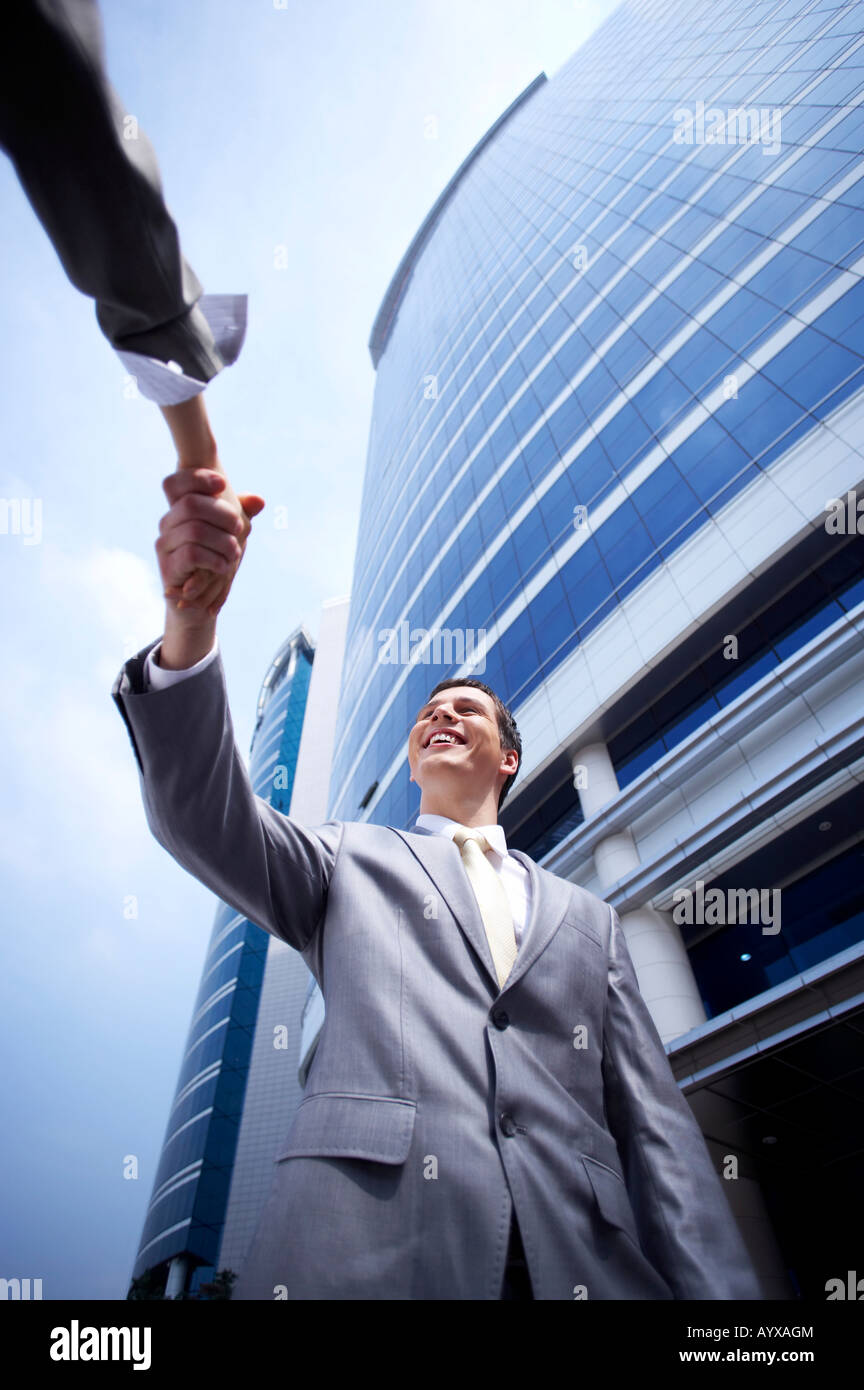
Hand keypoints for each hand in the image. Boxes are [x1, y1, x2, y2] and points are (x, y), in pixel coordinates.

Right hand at [156, 468, 264, 619]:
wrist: (200, 601)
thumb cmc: (215, 559)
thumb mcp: (231, 533)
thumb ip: (242, 514)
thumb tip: (259, 500)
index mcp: (179, 509)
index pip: (175, 482)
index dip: (197, 477)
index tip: (222, 484)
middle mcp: (168, 523)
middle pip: (191, 504)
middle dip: (224, 514)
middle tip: (240, 529)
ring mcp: (165, 545)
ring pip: (195, 531)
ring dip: (223, 542)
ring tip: (234, 554)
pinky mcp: (169, 567)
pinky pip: (192, 555)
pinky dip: (214, 559)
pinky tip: (224, 566)